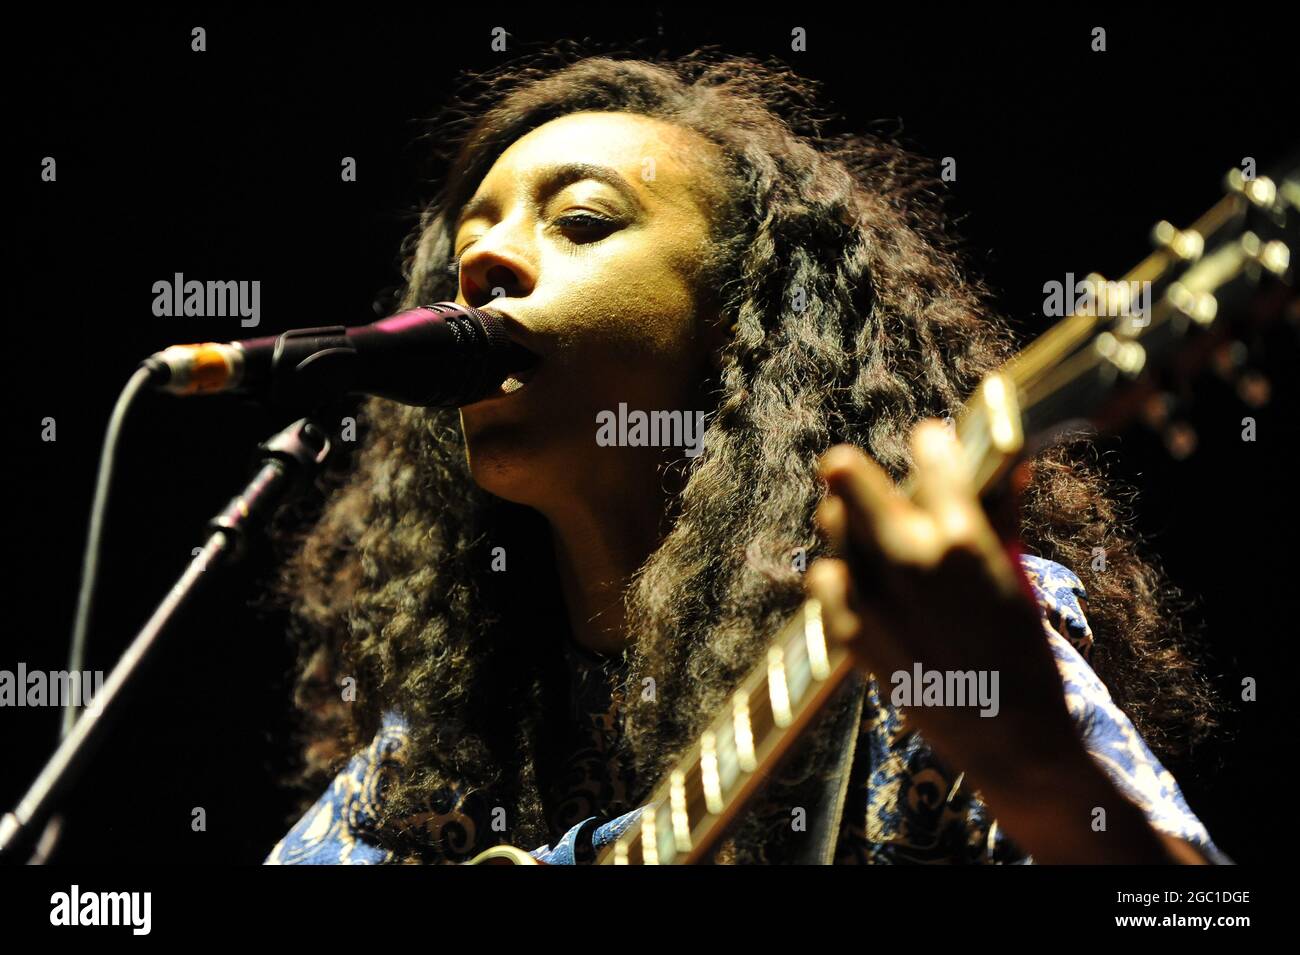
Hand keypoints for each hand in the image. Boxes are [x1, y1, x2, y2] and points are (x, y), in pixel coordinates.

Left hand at [806, 419, 1078, 781]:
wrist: (1006, 735)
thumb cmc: (1022, 649)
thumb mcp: (1016, 574)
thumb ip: (999, 515)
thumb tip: (1004, 466)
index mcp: (962, 537)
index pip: (928, 451)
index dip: (930, 443)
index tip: (930, 444)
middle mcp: (909, 558)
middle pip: (846, 476)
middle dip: (854, 469)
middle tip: (854, 473)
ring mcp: (870, 595)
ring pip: (831, 522)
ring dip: (851, 523)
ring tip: (876, 539)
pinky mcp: (847, 630)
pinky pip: (824, 574)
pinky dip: (841, 572)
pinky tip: (866, 583)